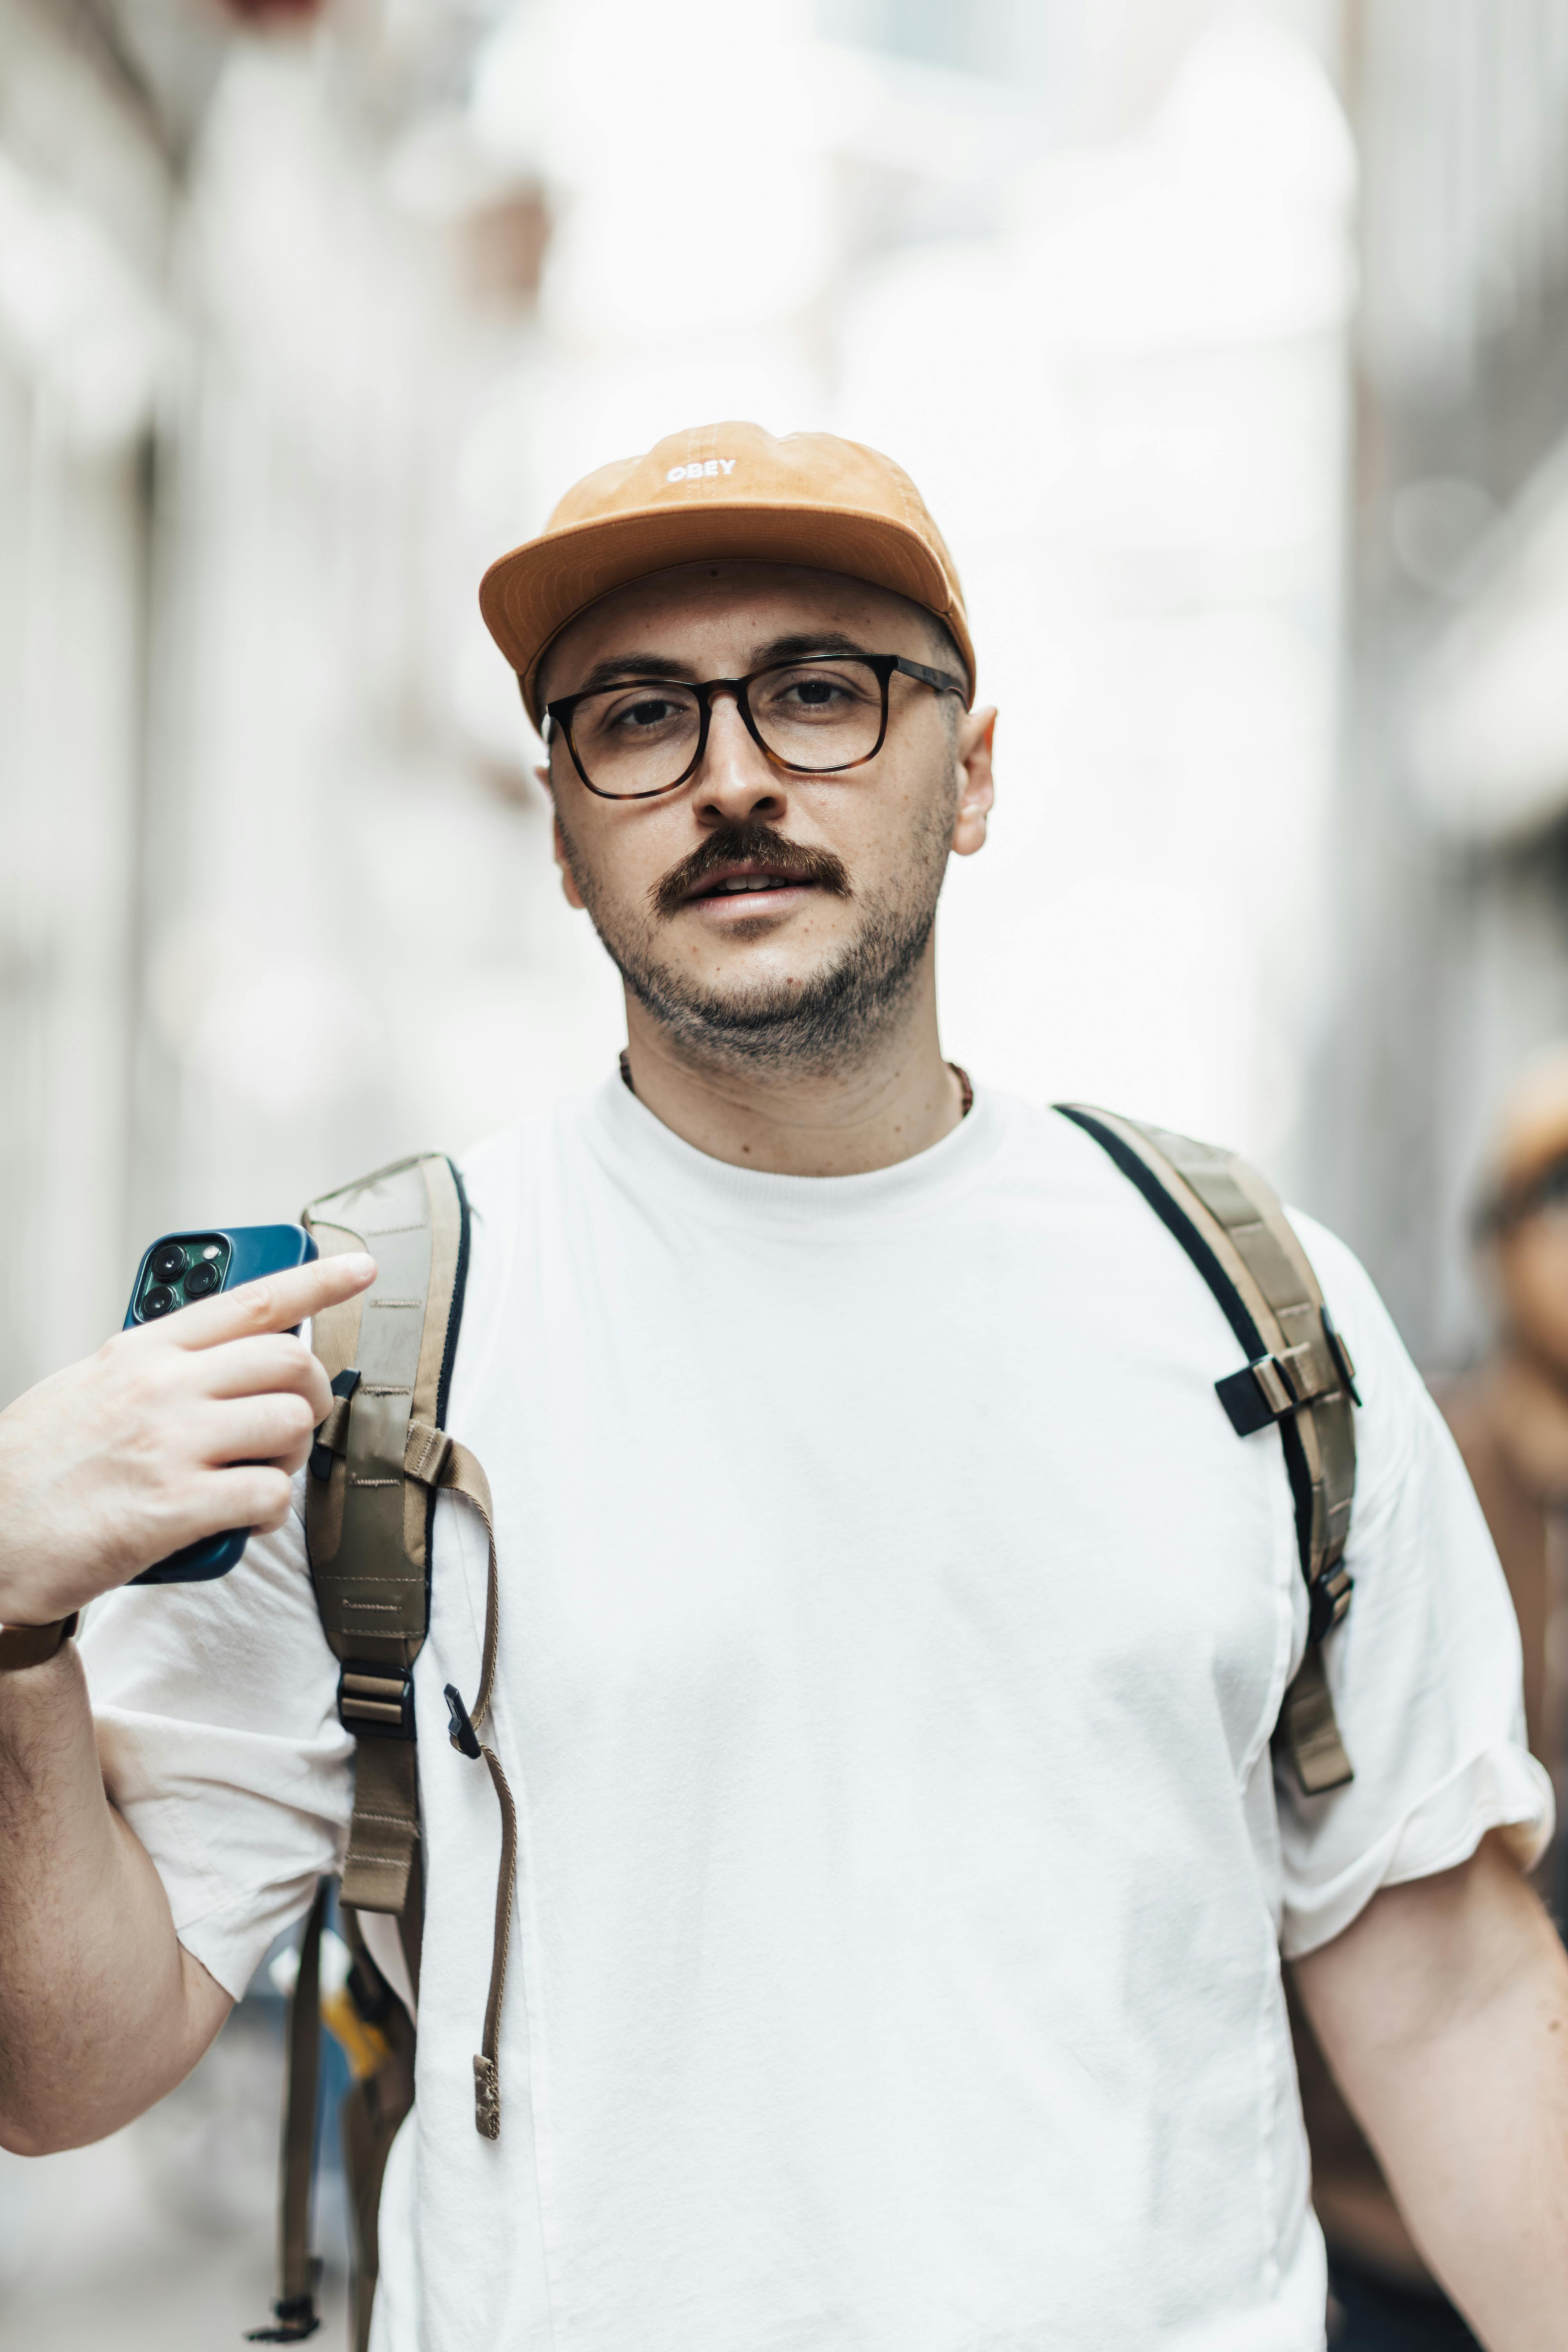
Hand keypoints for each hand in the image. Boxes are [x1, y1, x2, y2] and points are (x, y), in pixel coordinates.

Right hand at [0, 1254, 376, 1626]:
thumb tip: (215, 1362)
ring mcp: (170, 1443)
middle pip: (289, 1363)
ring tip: (255, 1475)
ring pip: (291, 1425)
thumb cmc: (33, 1469)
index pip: (250, 1300)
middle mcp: (162, 1386)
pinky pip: (270, 1495)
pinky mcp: (175, 1506)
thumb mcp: (87, 1386)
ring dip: (290, 1457)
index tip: (360, 1269)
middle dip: (309, 1396)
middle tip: (287, 1426)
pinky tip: (242, 1520)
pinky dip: (270, 1513)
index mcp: (142, 1351)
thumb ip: (154, 1367)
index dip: (316, 1282)